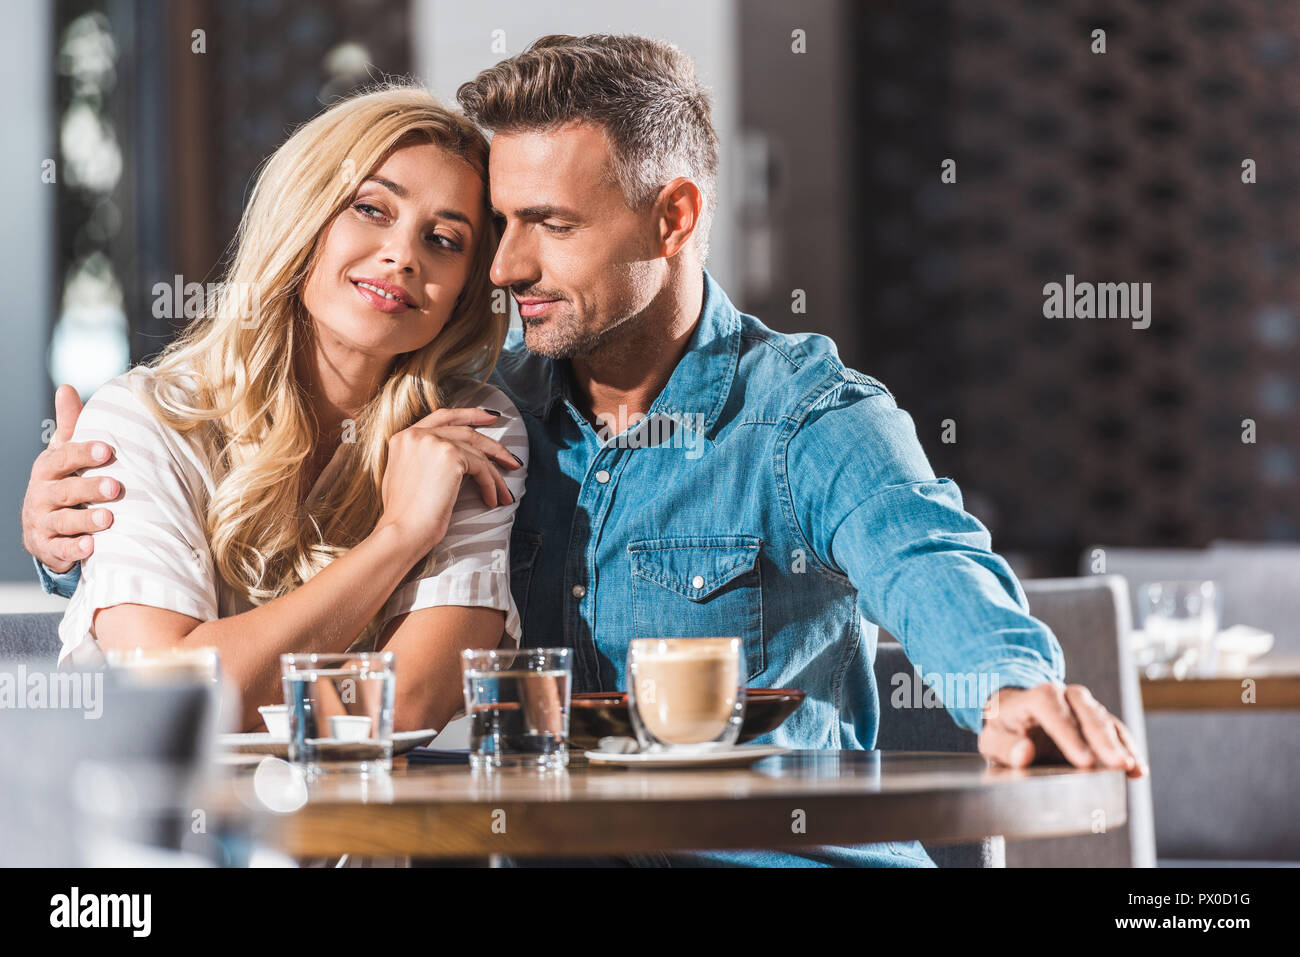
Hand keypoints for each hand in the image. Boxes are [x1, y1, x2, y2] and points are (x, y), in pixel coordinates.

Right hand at [21, 385, 121, 571]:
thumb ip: (70, 425)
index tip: (108, 450)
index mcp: (48, 468)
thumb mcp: (64, 453)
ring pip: (64, 521)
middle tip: (116, 487)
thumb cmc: (63, 481)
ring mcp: (43, 522)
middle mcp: (42, 494)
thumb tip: (66, 387)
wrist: (44, 526)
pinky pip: (60, 549)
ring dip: (86, 521)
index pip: (63, 457)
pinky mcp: (48, 547)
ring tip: (109, 519)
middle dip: (90, 488)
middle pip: (65, 490)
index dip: (84, 453)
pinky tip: (92, 547)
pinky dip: (75, 549)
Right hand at [376, 407, 520, 553]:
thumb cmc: (404, 515)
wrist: (402, 531)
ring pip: (477, 452)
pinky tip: (493, 500)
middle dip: (492, 443)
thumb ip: (421, 458)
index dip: (468, 415)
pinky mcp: (451, 456)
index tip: (487, 417)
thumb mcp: (405, 476)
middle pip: (465, 431)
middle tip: (508, 455)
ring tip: (505, 492)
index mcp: (404, 437)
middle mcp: (418, 434)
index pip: (442, 417)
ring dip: (495, 473)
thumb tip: (448, 460)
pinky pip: (481, 468)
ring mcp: (434, 442)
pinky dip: (491, 485)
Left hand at [978, 683, 1147, 778]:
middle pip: (1087, 712)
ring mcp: (1084, 705)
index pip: (1053, 710)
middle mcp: (1064, 696)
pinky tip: (1138, 769)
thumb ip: (1006, 747)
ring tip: (1132, 768)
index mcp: (1035, 696)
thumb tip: (1025, 753)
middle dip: (1104, 740)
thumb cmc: (1004, 727)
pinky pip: (1116, 730)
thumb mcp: (993, 739)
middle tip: (1118, 764)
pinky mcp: (1097, 719)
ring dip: (1120, 745)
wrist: (1015, 712)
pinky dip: (1128, 748)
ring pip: (1105, 720)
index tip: (1083, 761)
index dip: (1070, 735)